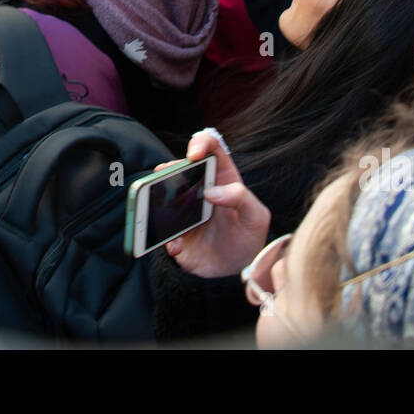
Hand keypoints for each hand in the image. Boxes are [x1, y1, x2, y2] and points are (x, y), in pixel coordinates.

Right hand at [163, 129, 270, 277]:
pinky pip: (164, 232)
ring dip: (157, 200)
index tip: (194, 154)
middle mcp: (200, 190)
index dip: (201, 143)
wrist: (238, 270)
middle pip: (179, 170)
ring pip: (164, 197)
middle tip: (163, 177)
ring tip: (156, 207)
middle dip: (168, 170)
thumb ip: (241, 198)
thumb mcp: (256, 217)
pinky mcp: (176, 233)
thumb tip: (212, 192)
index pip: (211, 149)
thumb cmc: (249, 237)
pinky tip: (177, 245)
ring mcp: (185, 210)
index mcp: (221, 178)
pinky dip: (167, 238)